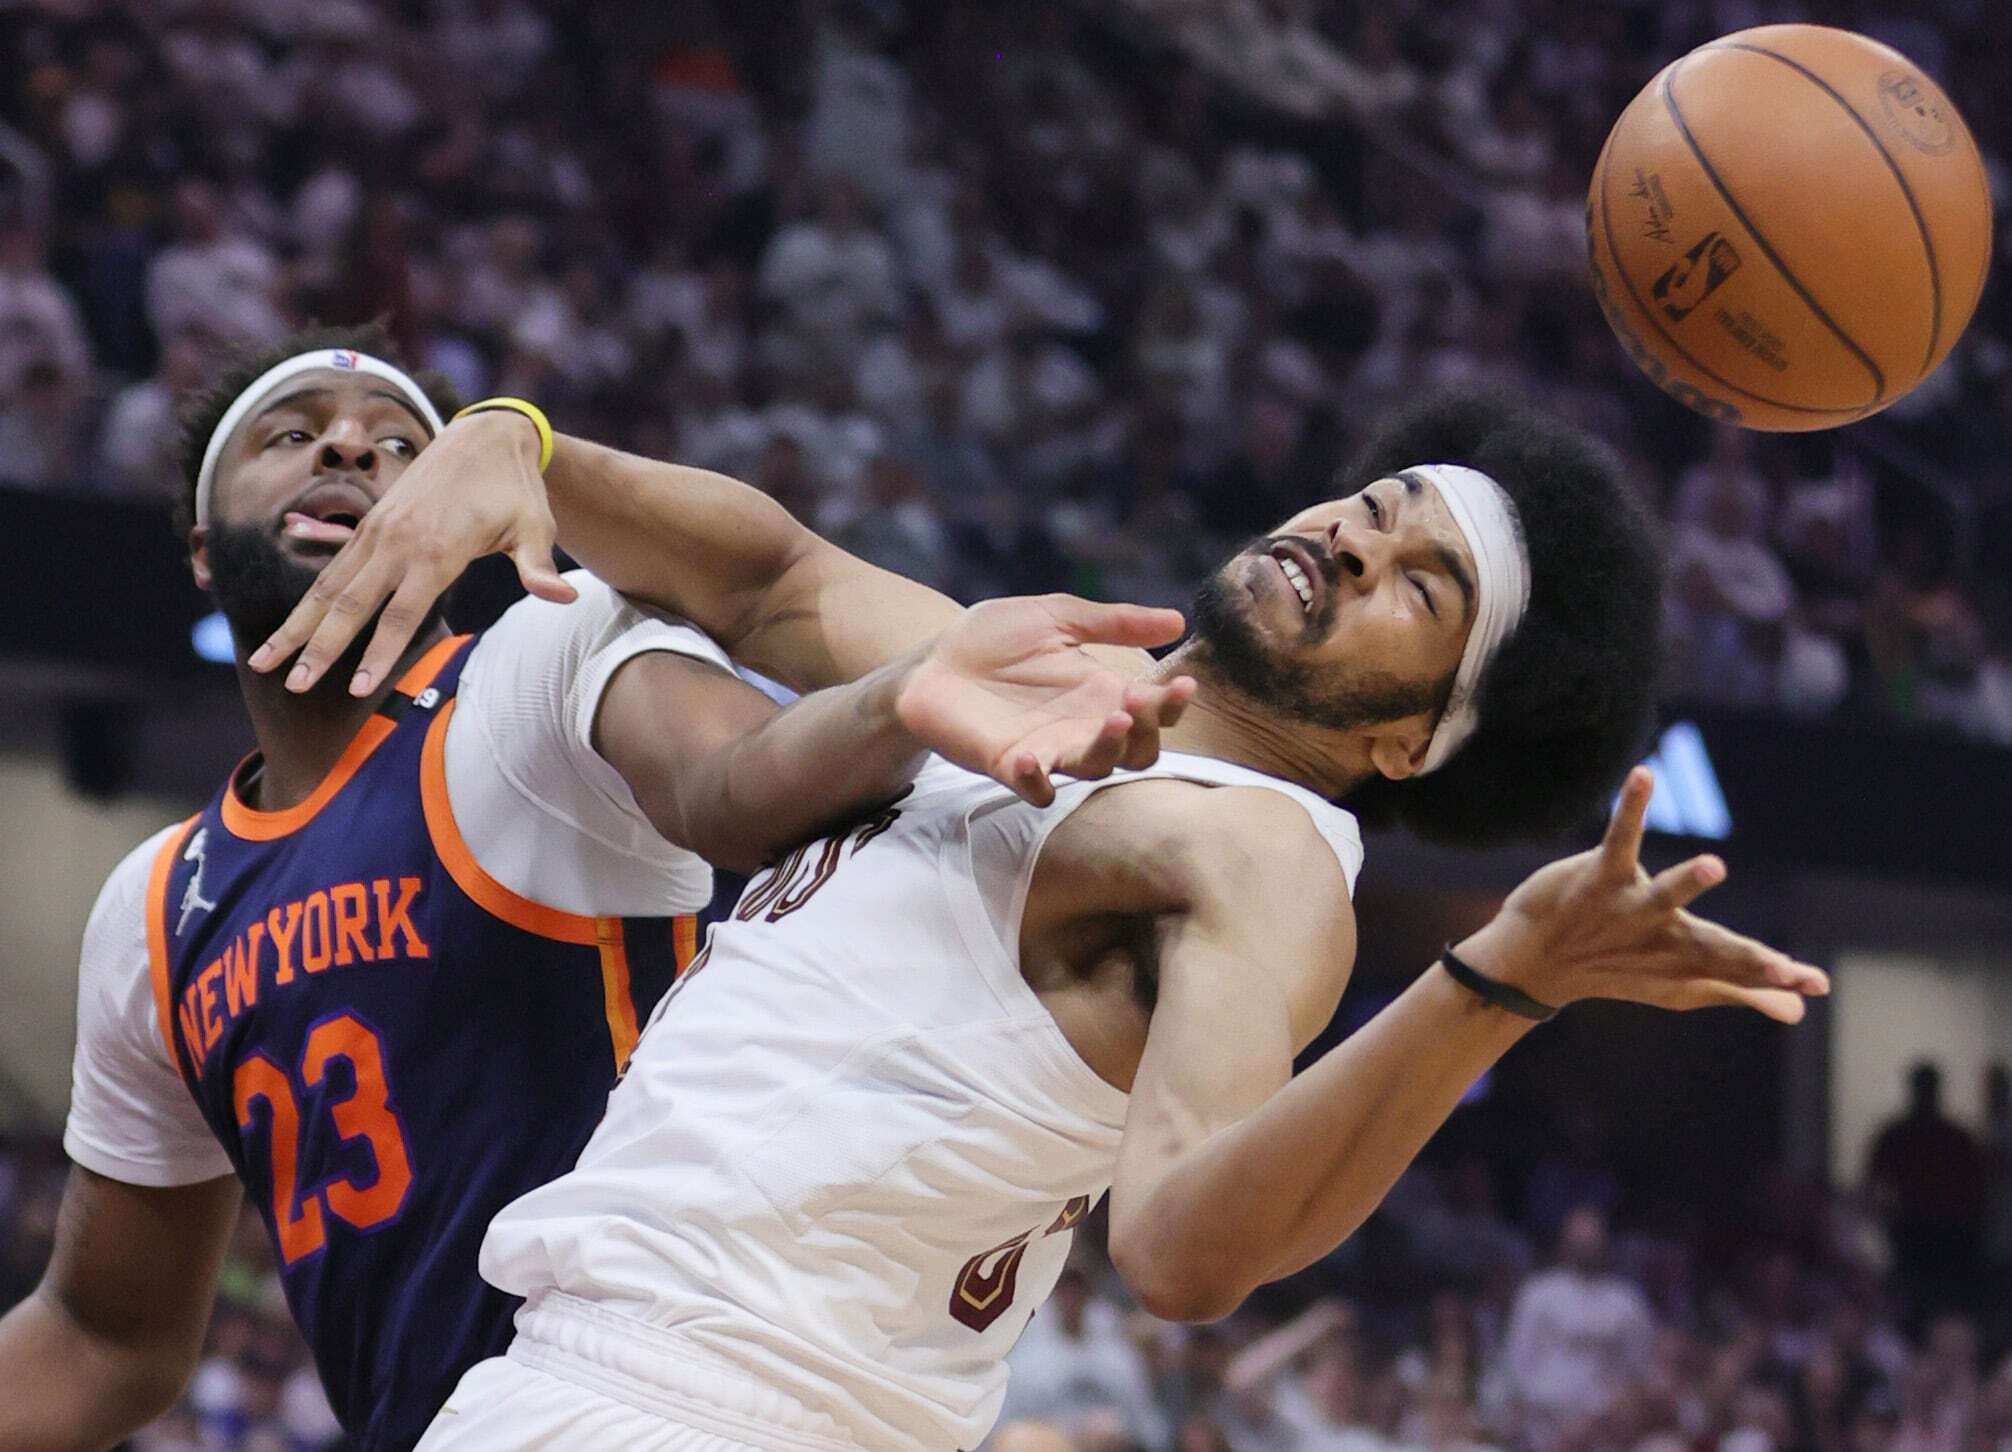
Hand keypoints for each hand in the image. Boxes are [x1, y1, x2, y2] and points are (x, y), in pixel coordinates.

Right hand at [246, 411, 575, 693]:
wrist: (485, 436)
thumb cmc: (516, 489)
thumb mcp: (536, 527)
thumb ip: (539, 568)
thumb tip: (564, 598)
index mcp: (436, 550)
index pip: (401, 613)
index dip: (379, 652)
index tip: (357, 688)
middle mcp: (397, 542)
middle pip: (350, 604)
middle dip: (319, 647)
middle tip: (291, 684)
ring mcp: (377, 533)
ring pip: (328, 587)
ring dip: (297, 626)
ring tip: (264, 661)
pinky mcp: (369, 527)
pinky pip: (331, 569)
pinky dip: (307, 600)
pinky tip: (288, 627)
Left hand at [893, 594, 1197, 806]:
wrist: (930, 661)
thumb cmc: (991, 638)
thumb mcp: (1056, 617)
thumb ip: (1113, 621)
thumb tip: (1179, 620)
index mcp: (1099, 692)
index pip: (1153, 710)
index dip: (1172, 703)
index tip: (1182, 683)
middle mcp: (1082, 727)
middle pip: (1137, 750)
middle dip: (1147, 730)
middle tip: (1137, 701)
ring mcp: (1049, 750)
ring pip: (1098, 769)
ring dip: (1109, 749)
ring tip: (1111, 719)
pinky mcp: (1009, 765)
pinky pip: (1036, 789)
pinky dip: (1037, 780)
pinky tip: (1032, 756)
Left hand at [1453, 768, 1828, 1022]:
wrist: (1531, 962)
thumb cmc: (1616, 969)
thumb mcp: (1678, 983)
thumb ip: (1740, 990)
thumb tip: (1798, 1010)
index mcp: (1686, 960)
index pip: (1740, 969)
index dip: (1779, 977)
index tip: (1817, 984)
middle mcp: (1660, 936)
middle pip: (1714, 949)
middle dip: (1751, 962)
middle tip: (1789, 971)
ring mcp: (1629, 908)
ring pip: (1664, 895)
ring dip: (1687, 881)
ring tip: (1715, 866)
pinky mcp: (1599, 876)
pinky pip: (1620, 838)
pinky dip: (1631, 806)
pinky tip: (1644, 776)